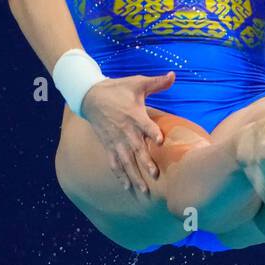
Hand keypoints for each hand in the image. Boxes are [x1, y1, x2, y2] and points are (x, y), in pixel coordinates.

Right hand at [80, 71, 174, 195]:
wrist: (90, 96)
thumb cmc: (117, 89)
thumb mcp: (137, 82)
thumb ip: (157, 82)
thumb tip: (174, 75)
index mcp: (134, 115)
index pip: (145, 125)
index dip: (152, 132)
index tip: (159, 141)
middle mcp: (125, 131)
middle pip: (136, 148)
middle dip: (145, 162)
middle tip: (155, 175)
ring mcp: (116, 140)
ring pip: (126, 161)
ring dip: (134, 175)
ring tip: (143, 190)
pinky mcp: (108, 146)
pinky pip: (114, 163)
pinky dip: (120, 175)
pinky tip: (127, 188)